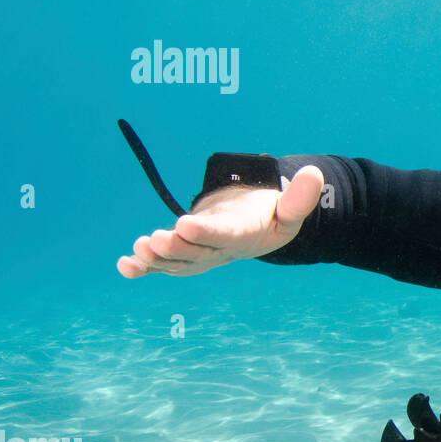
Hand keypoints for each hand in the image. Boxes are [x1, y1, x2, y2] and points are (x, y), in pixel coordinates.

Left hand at [116, 165, 324, 278]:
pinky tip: (125, 266)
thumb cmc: (271, 215)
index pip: (224, 235)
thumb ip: (299, 197)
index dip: (205, 233)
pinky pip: (162, 264)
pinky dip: (142, 267)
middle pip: (195, 253)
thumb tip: (314, 174)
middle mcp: (219, 250)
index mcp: (244, 236)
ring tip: (139, 248)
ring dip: (155, 258)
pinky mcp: (183, 253)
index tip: (185, 225)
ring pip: (176, 261)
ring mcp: (199, 254)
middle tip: (155, 239)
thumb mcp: (289, 209)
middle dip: (174, 248)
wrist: (256, 228)